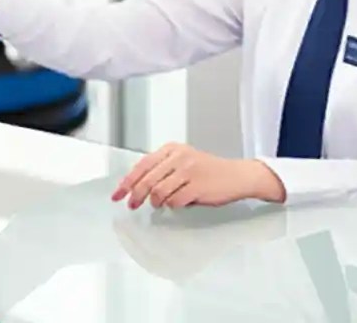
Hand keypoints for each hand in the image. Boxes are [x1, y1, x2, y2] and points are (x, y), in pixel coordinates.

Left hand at [111, 143, 285, 209]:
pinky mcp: (198, 186)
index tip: (118, 194)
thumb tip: (136, 185)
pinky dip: (173, 206)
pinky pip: (175, 201)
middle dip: (135, 195)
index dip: (127, 181)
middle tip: (131, 205)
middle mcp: (179, 157)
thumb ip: (162, 169)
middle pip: (147, 180)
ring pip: (158, 192)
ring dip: (156, 202)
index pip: (142, 165)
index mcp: (172, 149)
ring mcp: (189, 171)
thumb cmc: (209, 171)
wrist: (238, 175)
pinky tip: (178, 203)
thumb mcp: (183, 161)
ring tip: (160, 204)